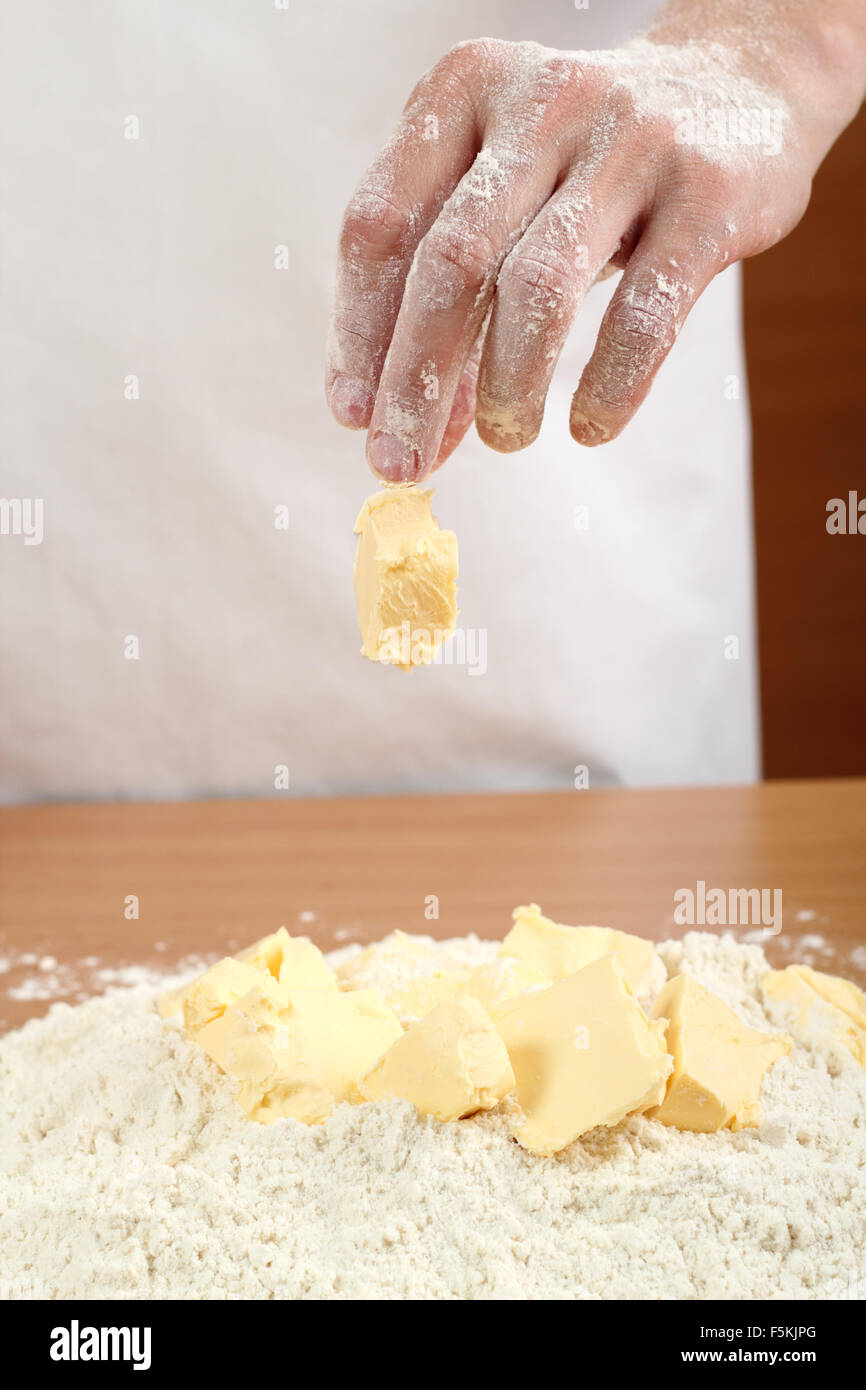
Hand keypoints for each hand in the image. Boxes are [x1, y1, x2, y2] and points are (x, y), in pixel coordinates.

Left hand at [326, 18, 864, 480]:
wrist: (744, 81)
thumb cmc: (589, 161)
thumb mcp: (505, 189)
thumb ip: (453, 294)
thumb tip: (411, 428)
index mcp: (464, 91)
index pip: (382, 222)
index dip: (358, 331)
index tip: (351, 415)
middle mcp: (541, 103)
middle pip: (451, 262)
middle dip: (415, 380)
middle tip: (401, 461)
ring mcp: (629, 142)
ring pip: (538, 287)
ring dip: (507, 388)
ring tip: (505, 440)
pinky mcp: (707, 194)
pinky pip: (644, 315)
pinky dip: (608, 388)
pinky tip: (588, 428)